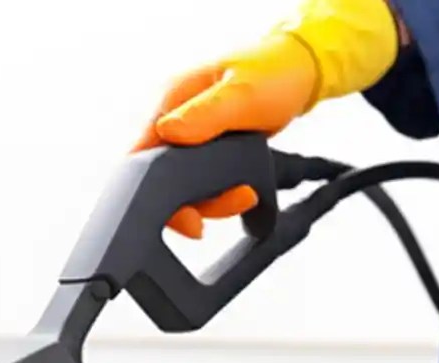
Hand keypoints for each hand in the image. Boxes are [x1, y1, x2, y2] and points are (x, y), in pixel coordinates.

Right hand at [133, 0, 400, 239]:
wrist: (297, 70)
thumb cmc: (272, 73)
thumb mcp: (241, 94)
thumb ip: (205, 115)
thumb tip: (167, 133)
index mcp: (170, 100)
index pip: (141, 155)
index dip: (154, 192)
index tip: (188, 217)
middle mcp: (172, 119)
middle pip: (158, 179)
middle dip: (192, 202)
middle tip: (232, 203)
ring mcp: (188, 135)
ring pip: (181, 186)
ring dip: (213, 200)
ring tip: (246, 195)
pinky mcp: (204, 148)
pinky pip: (200, 182)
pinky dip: (219, 194)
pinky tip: (243, 191)